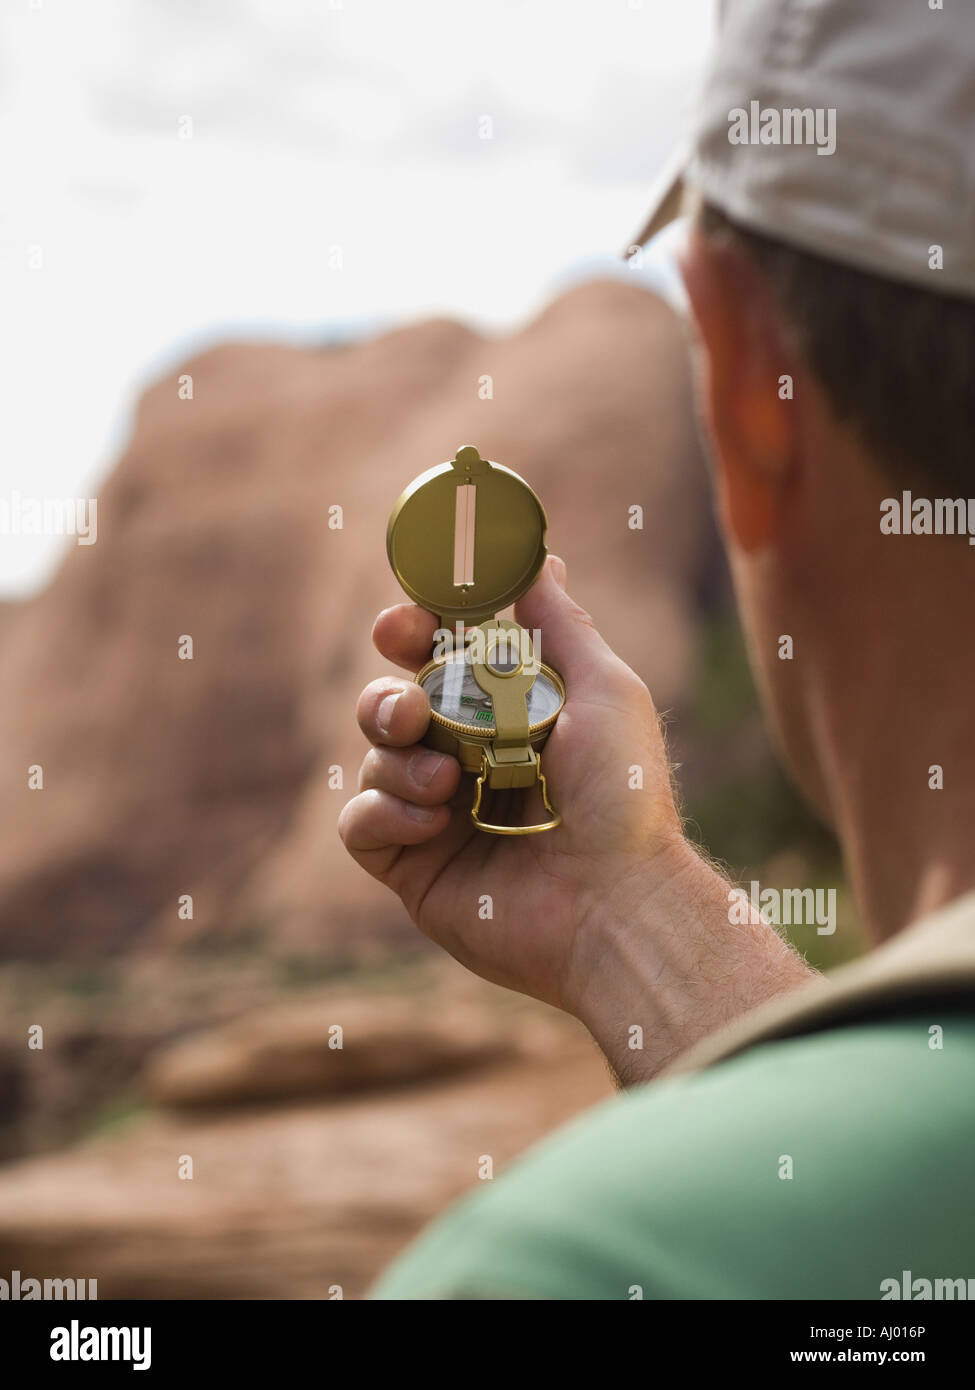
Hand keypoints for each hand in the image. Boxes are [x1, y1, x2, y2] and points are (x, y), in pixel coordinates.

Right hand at [338, 557, 813, 1079]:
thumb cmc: (622, 795)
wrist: (615, 903)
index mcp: (509, 716)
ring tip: (447, 780)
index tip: (403, 624)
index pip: (439, 660)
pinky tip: (432, 820)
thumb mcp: (603, 690)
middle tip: (411, 709)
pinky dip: (383, 810)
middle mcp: (468, 760)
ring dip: (399, 758)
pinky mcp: (412, 867)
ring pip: (374, 758)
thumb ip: (558, 624)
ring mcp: (437, 815)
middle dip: (388, 697)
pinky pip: (359, 822)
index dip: (411, 634)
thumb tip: (538, 556)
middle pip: (393, 705)